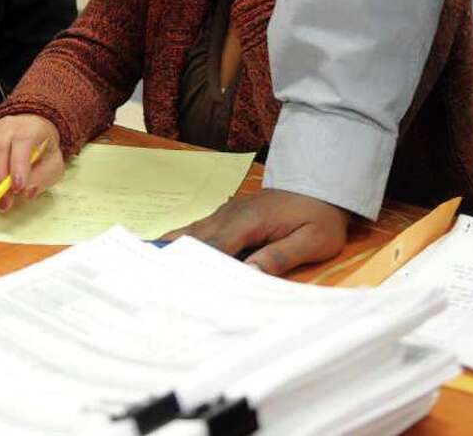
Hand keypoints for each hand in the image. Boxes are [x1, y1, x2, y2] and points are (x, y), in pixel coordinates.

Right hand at [0, 115, 63, 210]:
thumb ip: (43, 177)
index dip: (18, 164)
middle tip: (4, 201)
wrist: (33, 128)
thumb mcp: (53, 164)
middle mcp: (7, 125)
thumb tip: (27, 191)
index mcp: (30, 128)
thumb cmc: (43, 150)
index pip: (21, 141)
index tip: (18, 188)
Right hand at [161, 188, 348, 275]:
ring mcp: (226, 213)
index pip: (213, 247)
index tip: (176, 287)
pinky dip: (183, 244)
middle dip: (174, 260)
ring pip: (191, 233)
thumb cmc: (319, 216)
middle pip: (193, 240)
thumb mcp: (312, 241)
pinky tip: (169, 257)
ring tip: (151, 273)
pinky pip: (199, 231)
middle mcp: (229, 215)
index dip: (194, 267)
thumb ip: (280, 256)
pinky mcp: (227, 216)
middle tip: (152, 285)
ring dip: (174, 251)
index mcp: (247, 222)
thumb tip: (249, 274)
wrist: (321, 185)